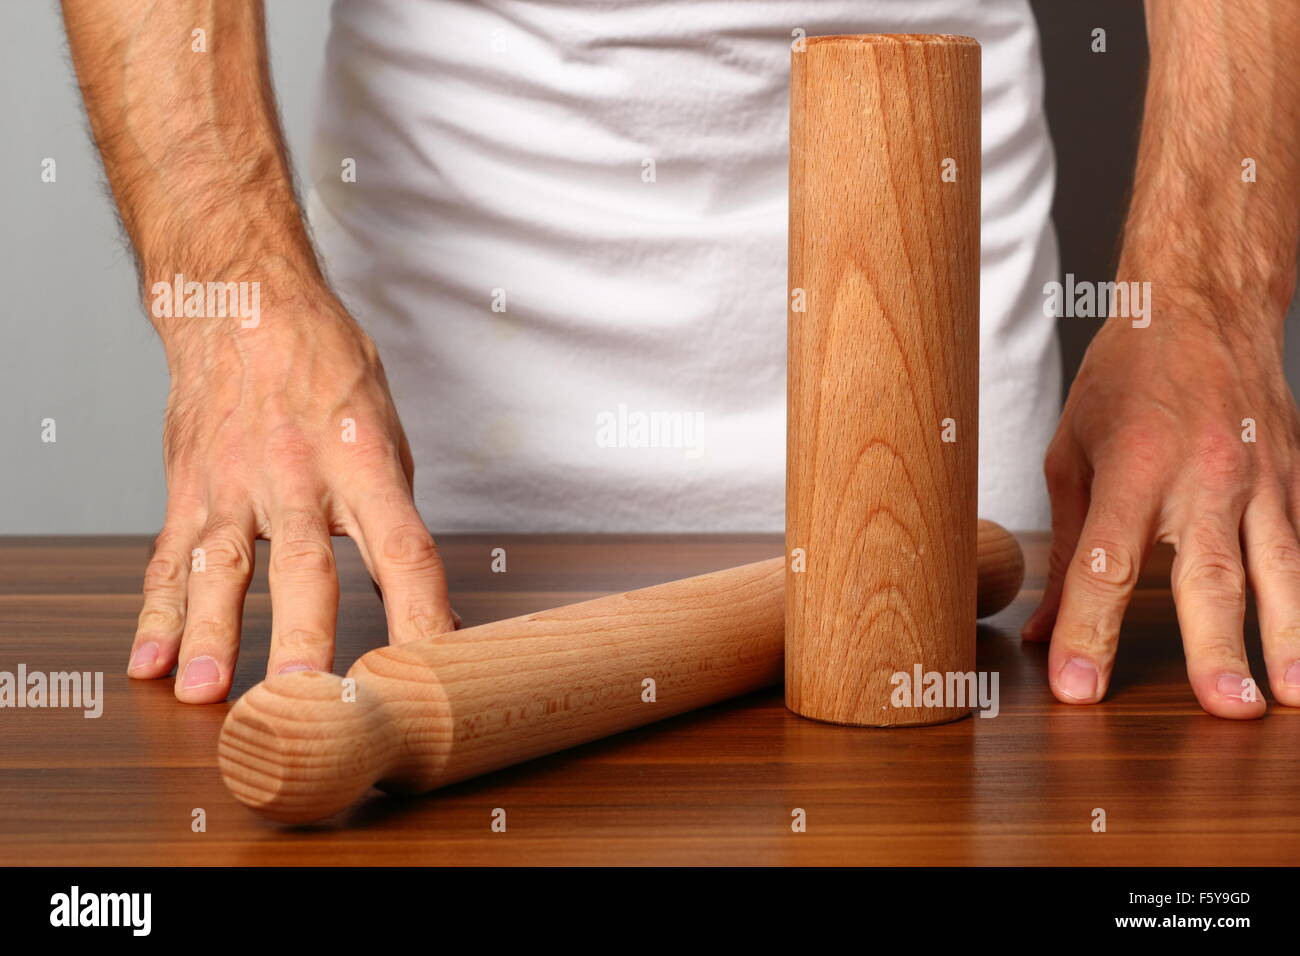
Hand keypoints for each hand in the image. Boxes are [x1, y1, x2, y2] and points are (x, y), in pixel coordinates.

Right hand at [126, 289, 454, 701]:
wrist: (246, 304)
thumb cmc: (329, 373)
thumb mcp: (385, 434)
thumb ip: (393, 519)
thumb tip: (419, 604)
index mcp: (366, 466)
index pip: (405, 551)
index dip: (422, 615)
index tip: (432, 672)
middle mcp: (301, 477)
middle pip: (306, 565)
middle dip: (304, 634)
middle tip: (304, 694)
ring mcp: (237, 484)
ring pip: (223, 566)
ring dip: (212, 631)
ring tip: (206, 691)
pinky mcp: (189, 487)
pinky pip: (170, 556)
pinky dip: (157, 611)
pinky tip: (151, 659)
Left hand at [1023, 303, 1299, 716]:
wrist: (1206, 305)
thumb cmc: (1126, 377)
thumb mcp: (1073, 451)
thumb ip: (1066, 545)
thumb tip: (1044, 632)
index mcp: (1135, 464)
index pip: (1105, 562)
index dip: (1089, 629)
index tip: (1077, 687)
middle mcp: (1204, 474)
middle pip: (1208, 574)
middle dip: (1214, 648)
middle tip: (1222, 709)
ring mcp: (1261, 479)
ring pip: (1278, 570)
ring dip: (1285, 640)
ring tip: (1286, 699)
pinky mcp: (1293, 482)